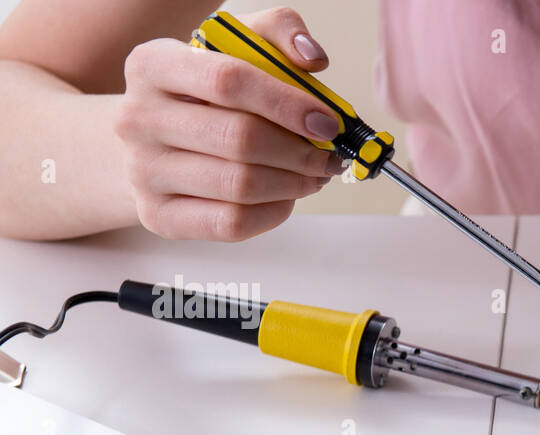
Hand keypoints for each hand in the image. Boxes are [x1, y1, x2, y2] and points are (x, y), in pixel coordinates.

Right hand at [114, 7, 344, 240]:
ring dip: (294, 184)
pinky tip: (285, 197)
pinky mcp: (158, 216)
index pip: (228, 80)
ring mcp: (143, 171)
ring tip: (314, 176)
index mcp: (152, 64)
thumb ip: (277, 33)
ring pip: (240, 185)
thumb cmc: (206, 94)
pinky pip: (232, 223)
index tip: (327, 123)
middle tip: (329, 157)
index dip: (287, 104)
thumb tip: (313, 57)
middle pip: (239, 139)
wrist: (152, 142)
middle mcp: (137, 118)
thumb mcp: (234, 46)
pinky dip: (273, 213)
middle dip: (299, 152)